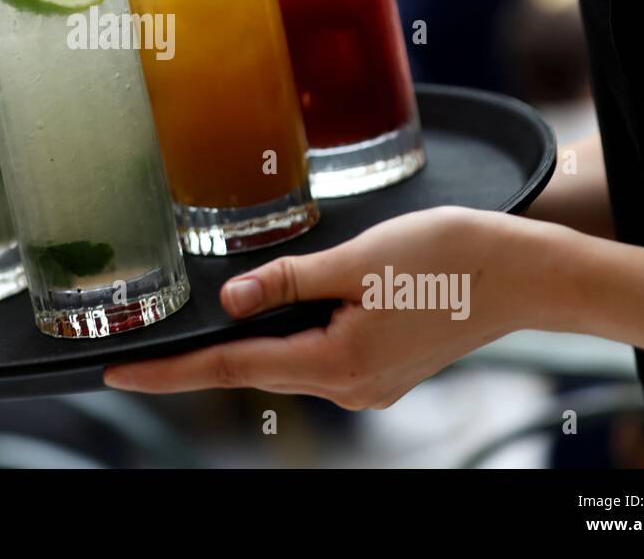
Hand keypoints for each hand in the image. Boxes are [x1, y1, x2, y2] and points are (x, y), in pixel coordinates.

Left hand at [105, 206, 537, 408]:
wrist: (525, 272)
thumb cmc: (448, 258)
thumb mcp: (355, 260)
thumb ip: (287, 282)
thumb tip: (230, 303)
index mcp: (336, 363)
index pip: (230, 369)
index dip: (169, 372)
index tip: (118, 374)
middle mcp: (350, 386)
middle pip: (257, 365)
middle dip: (205, 354)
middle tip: (146, 346)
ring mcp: (369, 382)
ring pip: (290, 356)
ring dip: (254, 337)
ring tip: (221, 314)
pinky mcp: (383, 365)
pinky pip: (321, 351)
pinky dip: (293, 332)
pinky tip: (284, 307)